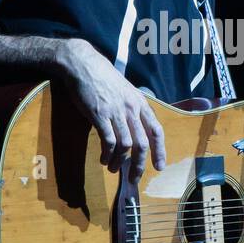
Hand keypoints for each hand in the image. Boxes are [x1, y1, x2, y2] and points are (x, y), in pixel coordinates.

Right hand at [57, 39, 165, 177]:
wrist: (83, 64)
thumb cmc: (102, 77)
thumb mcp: (125, 90)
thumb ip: (132, 108)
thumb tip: (136, 127)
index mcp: (140, 103)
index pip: (156, 130)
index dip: (160, 151)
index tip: (159, 166)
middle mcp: (131, 109)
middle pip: (142, 143)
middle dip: (139, 165)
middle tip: (133, 178)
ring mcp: (116, 112)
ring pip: (126, 145)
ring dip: (120, 162)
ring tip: (113, 168)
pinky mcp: (100, 115)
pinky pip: (108, 141)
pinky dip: (108, 154)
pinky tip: (104, 159)